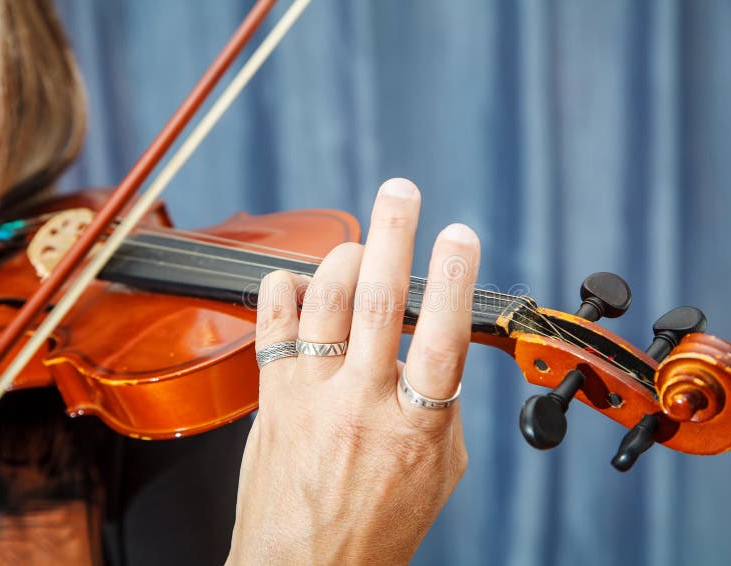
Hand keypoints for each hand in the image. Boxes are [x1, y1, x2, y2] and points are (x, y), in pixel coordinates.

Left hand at [227, 178, 480, 564]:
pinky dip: (282, 290)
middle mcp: (360, 403)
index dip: (455, 278)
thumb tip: (435, 359)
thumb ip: (439, 410)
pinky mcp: (272, 399)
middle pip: (381, 301)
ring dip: (344, 257)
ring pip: (324, 301)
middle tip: (401, 192)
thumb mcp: (437, 476)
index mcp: (414, 426)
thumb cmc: (374, 531)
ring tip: (361, 243)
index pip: (443, 336)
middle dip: (394, 234)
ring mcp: (310, 397)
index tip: (460, 236)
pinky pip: (270, 325)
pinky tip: (296, 280)